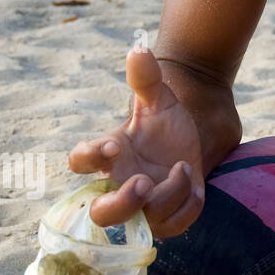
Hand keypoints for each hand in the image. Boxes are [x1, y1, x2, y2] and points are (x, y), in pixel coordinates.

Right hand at [68, 47, 205, 237]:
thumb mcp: (159, 100)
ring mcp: (144, 207)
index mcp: (109, 155)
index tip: (112, 146)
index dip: (89, 157)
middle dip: (120, 204)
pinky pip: (174, 226)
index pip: (80, 162)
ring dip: (166, 196)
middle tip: (142, 182)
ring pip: (142, 221)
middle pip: (100, 214)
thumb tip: (139, 48)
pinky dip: (187, 207)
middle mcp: (119, 186)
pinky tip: (194, 183)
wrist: (192, 142)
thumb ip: (146, 78)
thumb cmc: (163, 125)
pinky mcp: (168, 218)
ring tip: (181, 167)